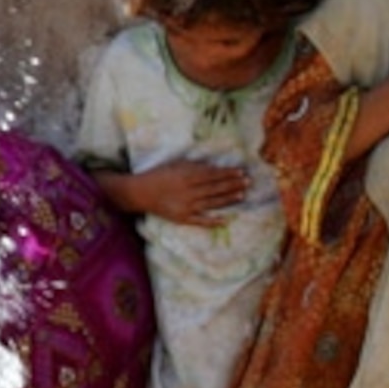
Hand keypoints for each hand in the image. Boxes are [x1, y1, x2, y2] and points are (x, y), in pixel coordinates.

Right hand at [122, 157, 251, 227]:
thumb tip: (212, 167)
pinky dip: (212, 221)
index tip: (241, 172)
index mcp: (187, 177)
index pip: (213, 175)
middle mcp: (189, 191)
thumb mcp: (175, 165)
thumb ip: (193, 166)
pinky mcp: (182, 218)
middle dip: (233, 184)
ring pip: (212, 202)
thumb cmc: (158, 175)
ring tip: (242, 195)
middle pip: (215, 188)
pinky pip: (200, 221)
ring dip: (228, 199)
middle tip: (248, 182)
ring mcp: (186, 206)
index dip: (228, 174)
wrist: (140, 193)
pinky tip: (225, 220)